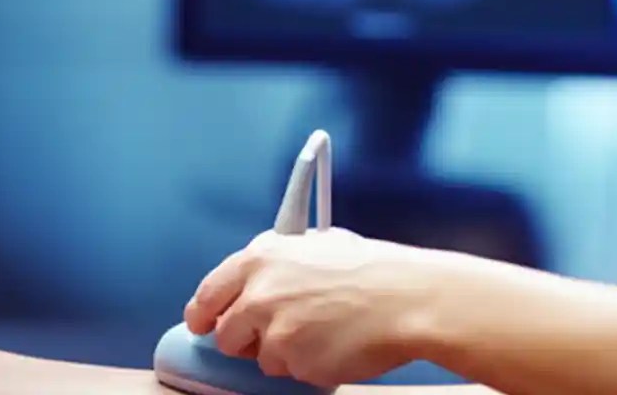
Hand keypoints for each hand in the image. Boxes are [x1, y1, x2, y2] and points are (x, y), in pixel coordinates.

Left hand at [184, 227, 430, 386]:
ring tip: (325, 332)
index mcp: (263, 258)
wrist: (412, 300)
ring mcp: (274, 330)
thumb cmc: (378, 271)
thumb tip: (265, 272)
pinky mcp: (294, 361)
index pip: (208, 294)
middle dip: (248, 338)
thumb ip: (283, 260)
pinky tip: (337, 345)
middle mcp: (259, 293)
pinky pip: (291, 372)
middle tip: (281, 331)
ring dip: (284, 352)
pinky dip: (309, 365)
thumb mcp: (324, 245)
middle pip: (226, 333)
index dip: (204, 313)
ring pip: (261, 357)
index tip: (204, 323)